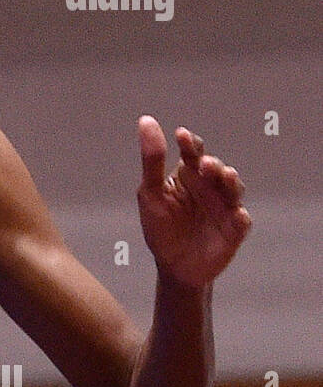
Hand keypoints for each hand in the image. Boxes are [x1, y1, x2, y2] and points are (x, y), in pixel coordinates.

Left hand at [137, 115, 251, 287]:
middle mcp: (210, 187)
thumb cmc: (161, 228)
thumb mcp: (150, 193)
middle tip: (203, 164)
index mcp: (188, 175)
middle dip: (212, 164)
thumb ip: (151, 160)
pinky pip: (241, 220)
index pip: (193, 152)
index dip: (190, 143)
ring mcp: (225, 206)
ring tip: (224, 176)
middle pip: (216, 168)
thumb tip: (146, 121)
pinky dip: (240, 216)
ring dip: (230, 181)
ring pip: (233, 188)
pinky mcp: (235, 228)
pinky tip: (236, 214)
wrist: (174, 266)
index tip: (181, 135)